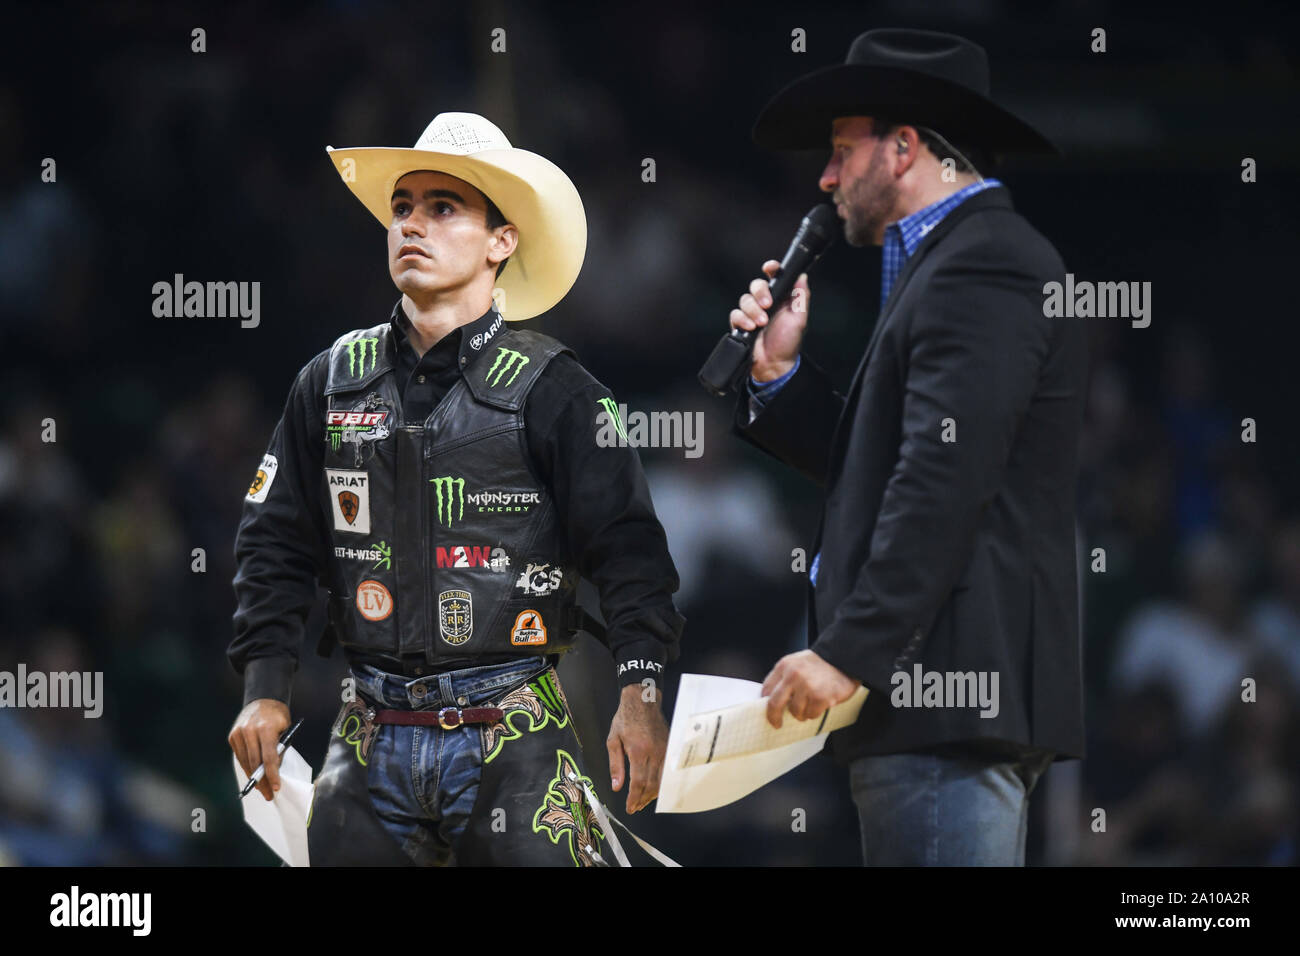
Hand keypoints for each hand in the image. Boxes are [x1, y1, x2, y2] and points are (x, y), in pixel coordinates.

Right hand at [228, 698, 289, 800]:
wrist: (263, 699)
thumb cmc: (278, 716)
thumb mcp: (286, 729)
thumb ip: (280, 748)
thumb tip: (274, 770)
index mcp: (265, 728)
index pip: (269, 758)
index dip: (272, 774)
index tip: (276, 787)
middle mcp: (249, 731)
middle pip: (255, 763)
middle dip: (262, 781)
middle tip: (269, 794)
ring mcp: (239, 733)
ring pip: (245, 762)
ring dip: (253, 777)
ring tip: (262, 789)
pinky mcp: (232, 736)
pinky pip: (240, 756)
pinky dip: (246, 767)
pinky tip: (252, 776)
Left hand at [606, 682, 667, 813]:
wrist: (643, 702)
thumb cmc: (626, 719)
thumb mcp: (613, 740)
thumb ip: (615, 765)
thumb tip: (616, 786)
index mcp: (638, 751)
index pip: (638, 782)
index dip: (634, 798)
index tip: (629, 807)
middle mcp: (654, 753)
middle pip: (651, 785)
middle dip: (643, 800)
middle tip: (635, 807)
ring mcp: (664, 751)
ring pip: (661, 780)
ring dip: (652, 794)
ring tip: (643, 801)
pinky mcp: (669, 749)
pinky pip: (667, 772)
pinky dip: (661, 784)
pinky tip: (654, 788)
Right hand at [729, 259, 810, 382]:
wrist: (774, 365)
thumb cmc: (788, 343)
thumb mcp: (799, 320)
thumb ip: (801, 297)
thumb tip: (802, 276)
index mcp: (781, 298)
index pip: (775, 277)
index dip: (771, 269)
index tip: (769, 268)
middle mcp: (766, 303)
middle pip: (756, 285)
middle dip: (760, 293)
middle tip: (767, 305)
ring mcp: (753, 313)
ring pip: (745, 299)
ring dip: (752, 310)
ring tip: (761, 323)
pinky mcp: (741, 324)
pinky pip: (735, 314)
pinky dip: (742, 319)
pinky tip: (750, 327)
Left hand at [761, 650, 859, 728]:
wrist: (843, 659)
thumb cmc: (819, 665)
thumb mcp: (796, 663)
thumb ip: (784, 678)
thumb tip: (771, 700)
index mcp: (784, 666)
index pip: (766, 689)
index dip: (765, 703)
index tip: (769, 711)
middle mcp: (793, 675)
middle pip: (774, 704)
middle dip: (774, 717)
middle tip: (776, 724)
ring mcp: (807, 686)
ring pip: (795, 712)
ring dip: (802, 713)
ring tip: (810, 704)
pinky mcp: (820, 697)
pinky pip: (811, 714)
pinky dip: (814, 713)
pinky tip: (820, 703)